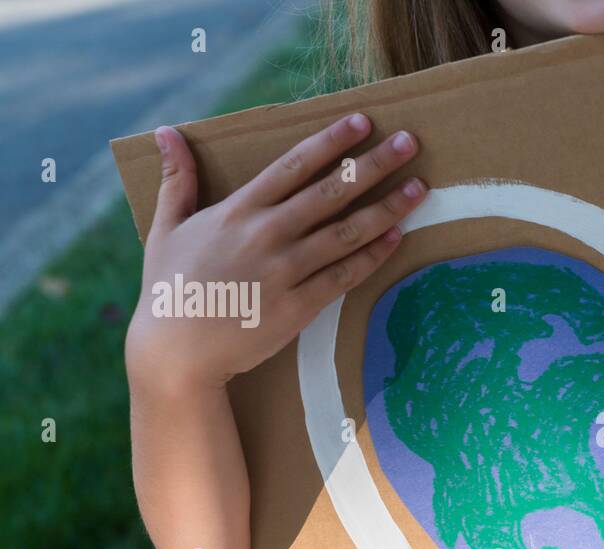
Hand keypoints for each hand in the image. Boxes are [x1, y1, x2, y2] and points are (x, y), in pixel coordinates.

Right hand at [125, 114, 424, 393]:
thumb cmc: (171, 289)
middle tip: (409, 143)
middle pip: (332, 191)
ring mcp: (286, 270)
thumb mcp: (166, 228)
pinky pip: (345, 275)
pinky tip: (397, 236)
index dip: (332, 141)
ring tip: (419, 188)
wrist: (177, 353)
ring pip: (347, 232)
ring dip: (388, 207)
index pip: (294, 164)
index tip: (363, 121)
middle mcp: (267, 234)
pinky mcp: (300, 306)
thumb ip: (177, 180)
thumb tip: (166, 132)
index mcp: (238, 211)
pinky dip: (373, 255)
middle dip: (375, 164)